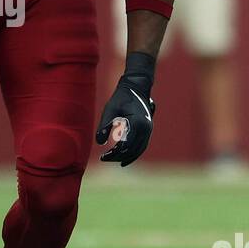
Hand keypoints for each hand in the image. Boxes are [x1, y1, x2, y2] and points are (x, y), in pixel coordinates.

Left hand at [95, 52, 155, 166]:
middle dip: (119, 157)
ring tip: (115, 161)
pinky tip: (125, 156)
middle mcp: (146, 129)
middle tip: (105, 158)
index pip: (125, 146)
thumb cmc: (121, 97)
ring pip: (139, 149)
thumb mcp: (109, 110)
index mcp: (137, 124)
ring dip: (128, 156)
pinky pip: (142, 145)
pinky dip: (134, 152)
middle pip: (133, 150)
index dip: (114, 154)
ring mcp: (149, 129)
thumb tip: (100, 142)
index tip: (103, 156)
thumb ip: (104, 126)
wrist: (137, 87)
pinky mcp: (148, 129)